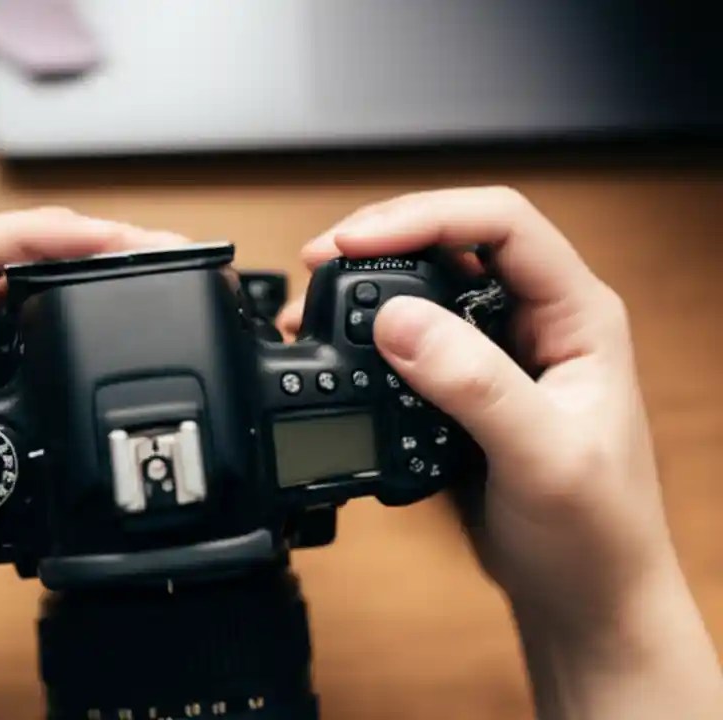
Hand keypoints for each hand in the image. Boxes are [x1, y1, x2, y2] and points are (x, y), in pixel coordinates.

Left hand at [0, 208, 186, 611]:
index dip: (35, 235)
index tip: (101, 237)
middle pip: (1, 274)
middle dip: (74, 254)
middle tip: (147, 256)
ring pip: (9, 318)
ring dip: (68, 296)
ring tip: (134, 295)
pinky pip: (4, 374)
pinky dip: (49, 356)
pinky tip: (83, 365)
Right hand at [288, 187, 720, 718]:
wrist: (584, 602)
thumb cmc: (597, 535)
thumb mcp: (543, 455)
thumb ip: (473, 384)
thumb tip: (397, 320)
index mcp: (578, 315)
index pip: (500, 224)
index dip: (422, 217)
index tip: (354, 242)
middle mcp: (537, 322)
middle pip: (452, 241)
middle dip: (380, 244)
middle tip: (317, 265)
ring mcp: (499, 353)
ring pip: (425, 287)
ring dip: (366, 287)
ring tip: (313, 307)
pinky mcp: (465, 388)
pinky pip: (409, 339)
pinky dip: (365, 338)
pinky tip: (336, 350)